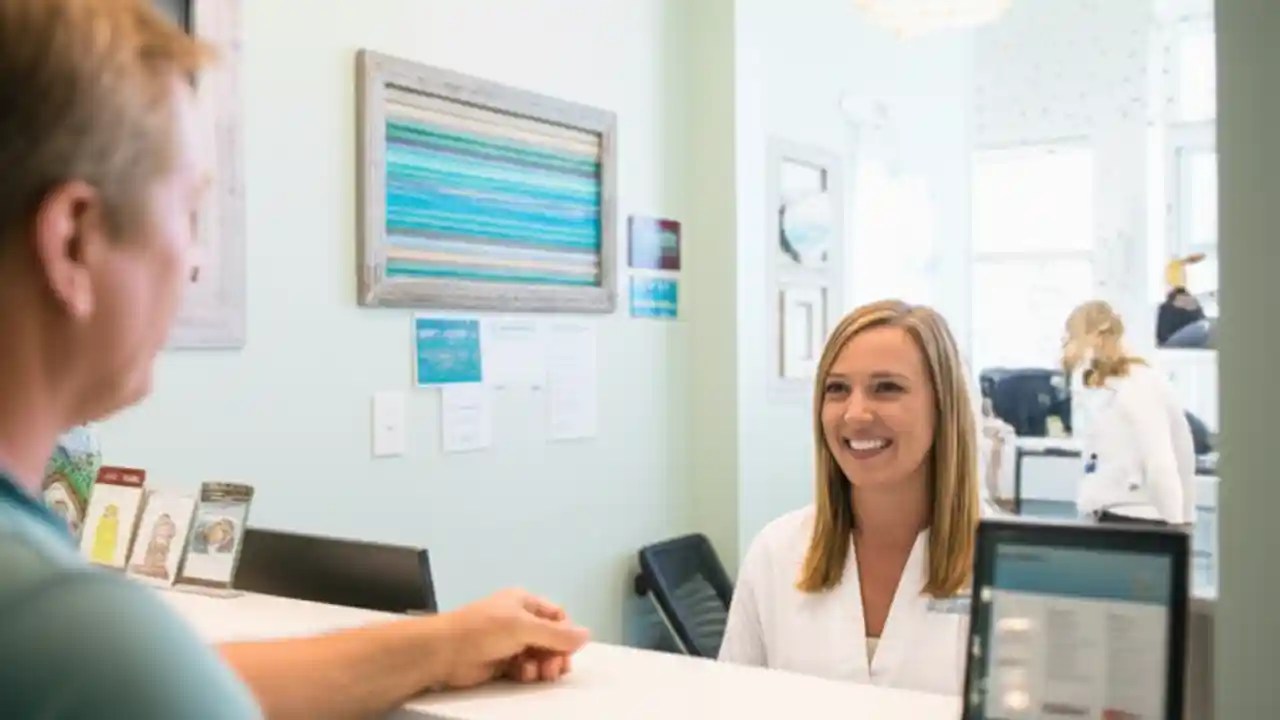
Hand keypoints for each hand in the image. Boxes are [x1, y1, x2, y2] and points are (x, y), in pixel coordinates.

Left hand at [439, 588, 589, 688]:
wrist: (444, 651)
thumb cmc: (483, 630)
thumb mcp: (523, 627)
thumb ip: (556, 634)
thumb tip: (588, 634)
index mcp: (524, 602)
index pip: (557, 617)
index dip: (566, 633)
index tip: (567, 649)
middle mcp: (519, 620)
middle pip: (551, 639)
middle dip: (556, 654)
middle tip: (555, 669)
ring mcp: (510, 642)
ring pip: (539, 656)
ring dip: (543, 666)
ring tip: (538, 673)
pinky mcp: (502, 662)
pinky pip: (525, 668)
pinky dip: (528, 673)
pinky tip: (523, 675)